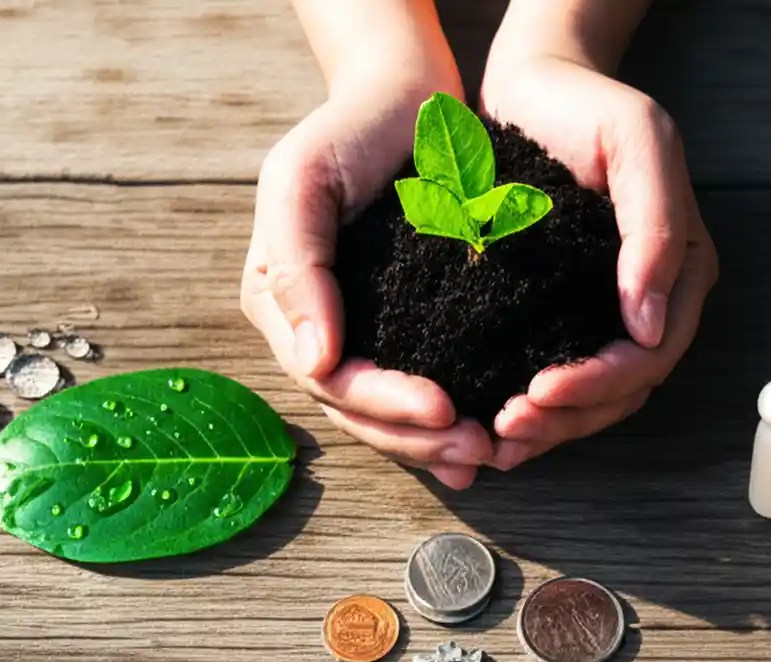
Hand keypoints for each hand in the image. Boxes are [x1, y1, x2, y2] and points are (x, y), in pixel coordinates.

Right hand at [241, 77, 492, 489]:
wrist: (407, 98)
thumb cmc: (348, 129)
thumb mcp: (303, 180)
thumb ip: (297, 265)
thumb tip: (314, 361)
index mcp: (280, 302)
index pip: (330, 379)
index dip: (384, 406)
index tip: (445, 411)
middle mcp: (317, 327)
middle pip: (360, 410)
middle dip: (418, 439)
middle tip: (480, 450)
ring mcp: (363, 330)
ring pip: (392, 411)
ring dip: (437, 444)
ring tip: (489, 455)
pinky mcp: (410, 324)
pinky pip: (426, 382)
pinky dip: (452, 419)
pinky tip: (490, 442)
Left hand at [480, 55, 718, 469]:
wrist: (532, 84)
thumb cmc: (587, 103)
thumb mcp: (636, 141)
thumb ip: (656, 227)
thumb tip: (650, 324)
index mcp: (680, 268)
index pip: (650, 354)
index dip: (599, 384)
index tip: (537, 391)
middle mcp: (650, 298)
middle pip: (622, 388)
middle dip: (567, 418)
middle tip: (505, 430)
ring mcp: (607, 308)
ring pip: (590, 395)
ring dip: (546, 426)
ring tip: (492, 440)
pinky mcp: (561, 309)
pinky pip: (555, 371)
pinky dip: (528, 404)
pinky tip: (486, 417)